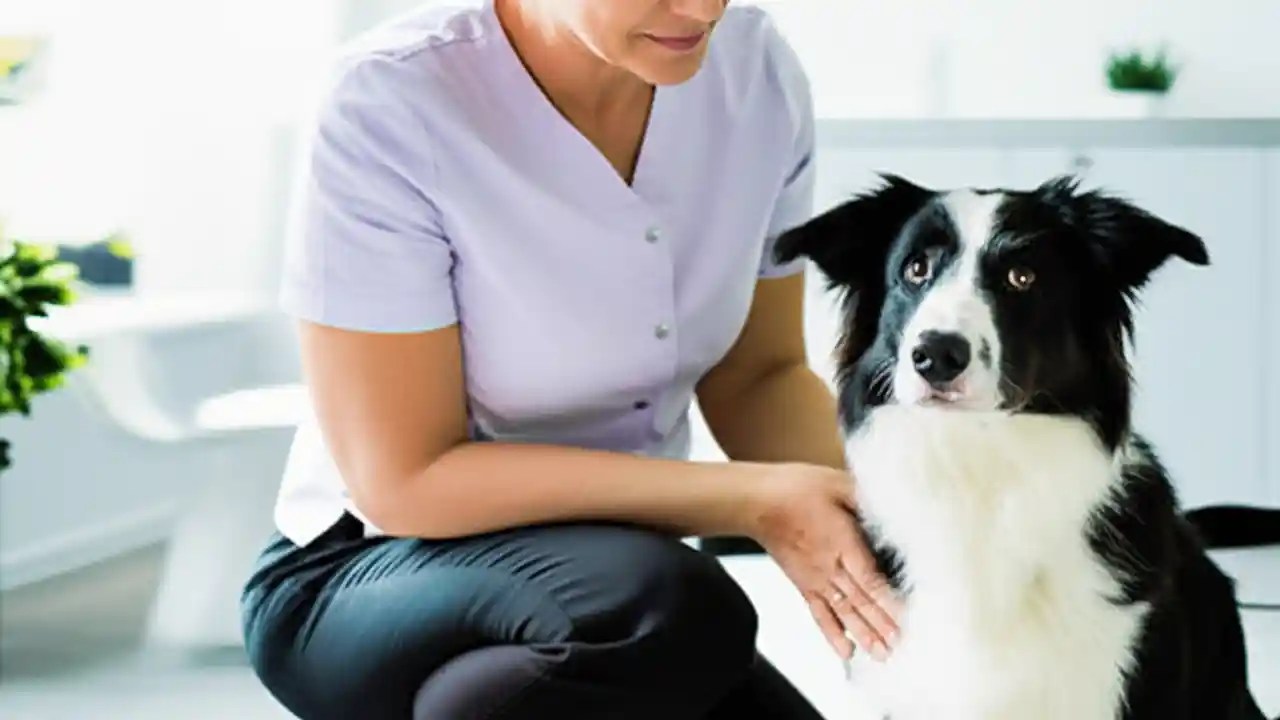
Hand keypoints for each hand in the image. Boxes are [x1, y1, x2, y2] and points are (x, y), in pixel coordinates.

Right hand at [743, 463, 900, 660]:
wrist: (757, 502)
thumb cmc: (796, 488)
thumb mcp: (838, 484)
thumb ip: (868, 499)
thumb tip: (896, 506)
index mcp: (843, 543)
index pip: (872, 581)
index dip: (890, 603)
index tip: (909, 621)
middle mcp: (831, 567)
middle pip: (863, 603)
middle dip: (885, 626)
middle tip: (906, 647)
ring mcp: (817, 579)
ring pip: (845, 613)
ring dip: (865, 635)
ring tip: (884, 655)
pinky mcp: (804, 584)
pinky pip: (820, 614)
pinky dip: (833, 634)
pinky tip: (846, 652)